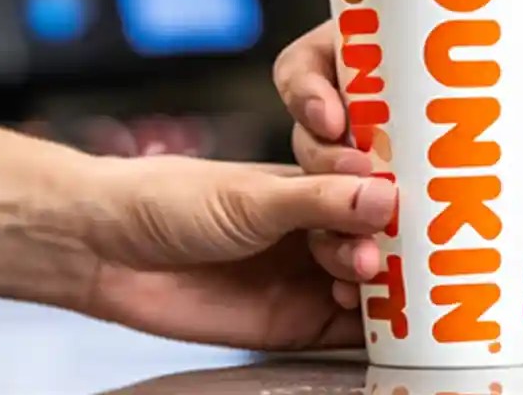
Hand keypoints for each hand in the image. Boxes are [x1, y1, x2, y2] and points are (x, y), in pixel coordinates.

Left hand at [82, 155, 395, 351]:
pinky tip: (375, 326)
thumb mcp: (253, 196)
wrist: (104, 250)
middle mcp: (319, 234)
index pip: (376, 198)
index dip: (399, 207)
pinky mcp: (293, 326)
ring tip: (365, 287)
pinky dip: (369, 333)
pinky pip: (346, 333)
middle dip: (389, 252)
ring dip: (380, 291)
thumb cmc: (170, 201)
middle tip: (378, 258)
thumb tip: (384, 196)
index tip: (418, 215)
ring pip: (370, 289)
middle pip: (380, 246)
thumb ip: (320, 200)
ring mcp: (308, 280)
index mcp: (316, 189)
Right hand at [273, 21, 522, 296]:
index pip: (306, 69)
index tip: (333, 114)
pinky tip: (370, 290)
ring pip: (322, 195)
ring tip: (372, 250)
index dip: (307, 91)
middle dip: (329, 166)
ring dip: (339, 224)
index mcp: (364, 63)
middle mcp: (353, 116)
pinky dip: (357, 263)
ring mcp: (358, 166)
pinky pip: (345, 237)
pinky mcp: (368, 215)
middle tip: (365, 181)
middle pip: (312, 139)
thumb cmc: (510, 84)